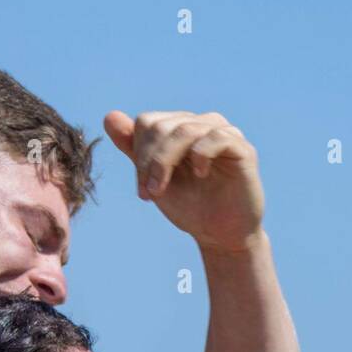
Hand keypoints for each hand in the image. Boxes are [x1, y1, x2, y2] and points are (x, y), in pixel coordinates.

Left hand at [104, 110, 264, 253]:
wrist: (221, 235)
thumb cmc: (190, 208)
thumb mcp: (154, 180)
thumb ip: (134, 150)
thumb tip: (109, 116)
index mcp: (179, 129)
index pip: (148, 123)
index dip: (139, 155)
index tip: (143, 191)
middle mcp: (200, 124)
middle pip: (161, 126)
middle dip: (149, 161)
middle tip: (151, 193)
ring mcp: (222, 132)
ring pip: (184, 129)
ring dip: (166, 161)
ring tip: (164, 189)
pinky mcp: (242, 147)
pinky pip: (215, 137)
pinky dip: (200, 154)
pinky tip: (200, 174)